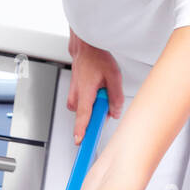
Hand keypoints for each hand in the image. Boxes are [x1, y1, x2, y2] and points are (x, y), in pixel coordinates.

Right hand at [67, 28, 123, 144]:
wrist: (85, 47)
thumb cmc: (96, 58)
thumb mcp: (113, 76)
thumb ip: (115, 97)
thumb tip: (115, 112)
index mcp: (85, 93)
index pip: (83, 118)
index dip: (82, 131)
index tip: (80, 142)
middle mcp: (76, 97)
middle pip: (89, 117)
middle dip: (100, 111)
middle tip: (105, 96)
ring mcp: (73, 96)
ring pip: (87, 111)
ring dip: (96, 105)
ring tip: (101, 88)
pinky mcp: (74, 96)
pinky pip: (84, 105)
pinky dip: (92, 100)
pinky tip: (96, 88)